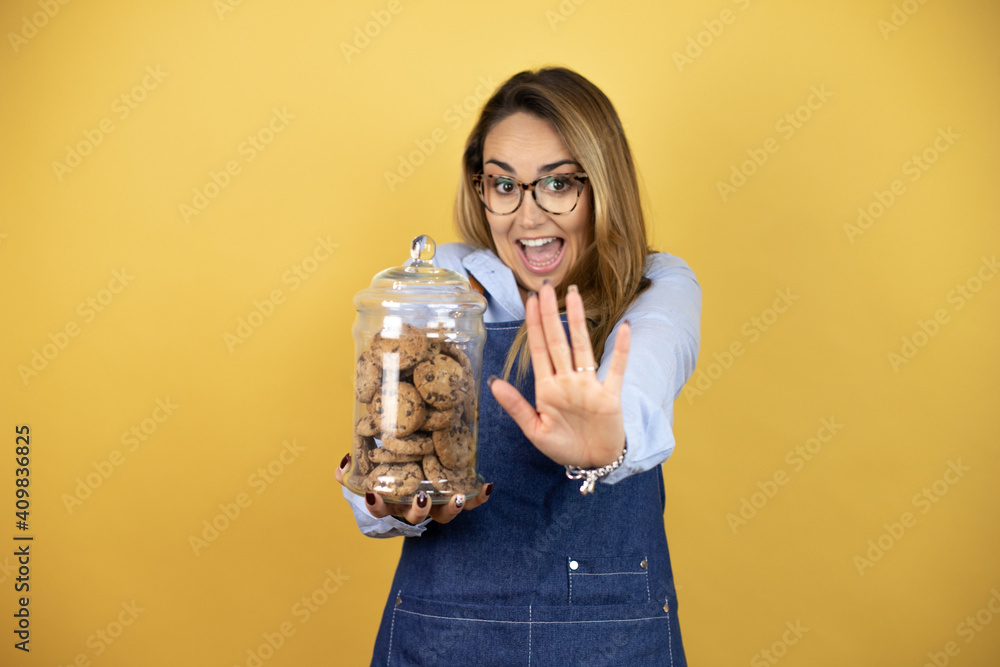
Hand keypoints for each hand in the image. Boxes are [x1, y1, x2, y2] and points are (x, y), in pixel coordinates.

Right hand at [336, 453, 491, 523]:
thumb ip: (350, 469)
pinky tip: (486, 487)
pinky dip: (478, 497)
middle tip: (421, 498)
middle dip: (418, 511)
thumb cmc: (386, 472)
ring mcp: (435, 505)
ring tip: (458, 497)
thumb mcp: (366, 469)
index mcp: (391, 502)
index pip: (380, 509)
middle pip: (415, 517)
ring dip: (451, 509)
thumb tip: (343, 463)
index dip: (377, 505)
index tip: (374, 494)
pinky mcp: (454, 497)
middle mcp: (412, 507)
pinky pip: (469, 502)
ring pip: (443, 515)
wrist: (410, 469)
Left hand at [489, 281, 628, 468]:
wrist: (593, 463)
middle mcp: (567, 380)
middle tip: (545, 286)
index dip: (533, 324)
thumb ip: (516, 406)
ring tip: (574, 295)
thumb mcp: (534, 430)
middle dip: (550, 313)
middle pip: (558, 340)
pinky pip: (616, 368)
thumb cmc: (563, 447)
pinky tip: (624, 327)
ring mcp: (589, 385)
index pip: (538, 348)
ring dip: (578, 321)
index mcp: (547, 387)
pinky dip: (621, 349)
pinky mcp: (610, 395)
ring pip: (583, 346)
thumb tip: (494, 382)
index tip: (529, 301)